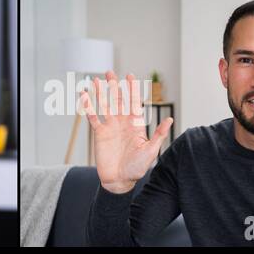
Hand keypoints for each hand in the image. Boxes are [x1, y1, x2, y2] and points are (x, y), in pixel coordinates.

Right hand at [81, 71, 172, 192]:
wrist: (119, 180)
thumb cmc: (137, 168)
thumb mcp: (151, 151)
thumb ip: (159, 134)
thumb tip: (170, 119)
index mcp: (136, 125)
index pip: (133, 103)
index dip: (131, 89)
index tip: (129, 76)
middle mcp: (122, 123)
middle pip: (117, 100)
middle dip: (114, 86)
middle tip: (109, 72)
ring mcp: (110, 127)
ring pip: (104, 106)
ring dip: (100, 93)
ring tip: (96, 81)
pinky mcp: (99, 134)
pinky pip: (93, 117)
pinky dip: (88, 107)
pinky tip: (84, 97)